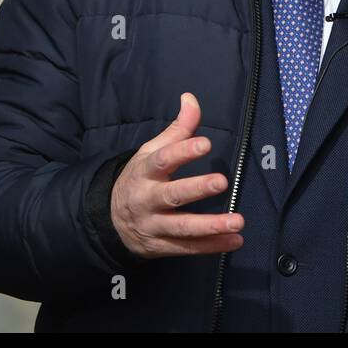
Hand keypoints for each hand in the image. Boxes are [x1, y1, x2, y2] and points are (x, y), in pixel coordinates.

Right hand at [110, 92, 244, 257]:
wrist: (110, 220)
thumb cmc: (139, 178)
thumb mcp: (151, 151)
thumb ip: (177, 129)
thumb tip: (191, 98)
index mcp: (145, 172)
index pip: (163, 160)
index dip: (183, 151)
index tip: (205, 144)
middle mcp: (147, 199)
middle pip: (172, 195)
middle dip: (196, 189)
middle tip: (221, 182)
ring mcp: (154, 225)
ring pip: (182, 228)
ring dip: (211, 226)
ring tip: (237, 220)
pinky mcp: (162, 246)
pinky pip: (188, 248)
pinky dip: (212, 246)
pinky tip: (235, 240)